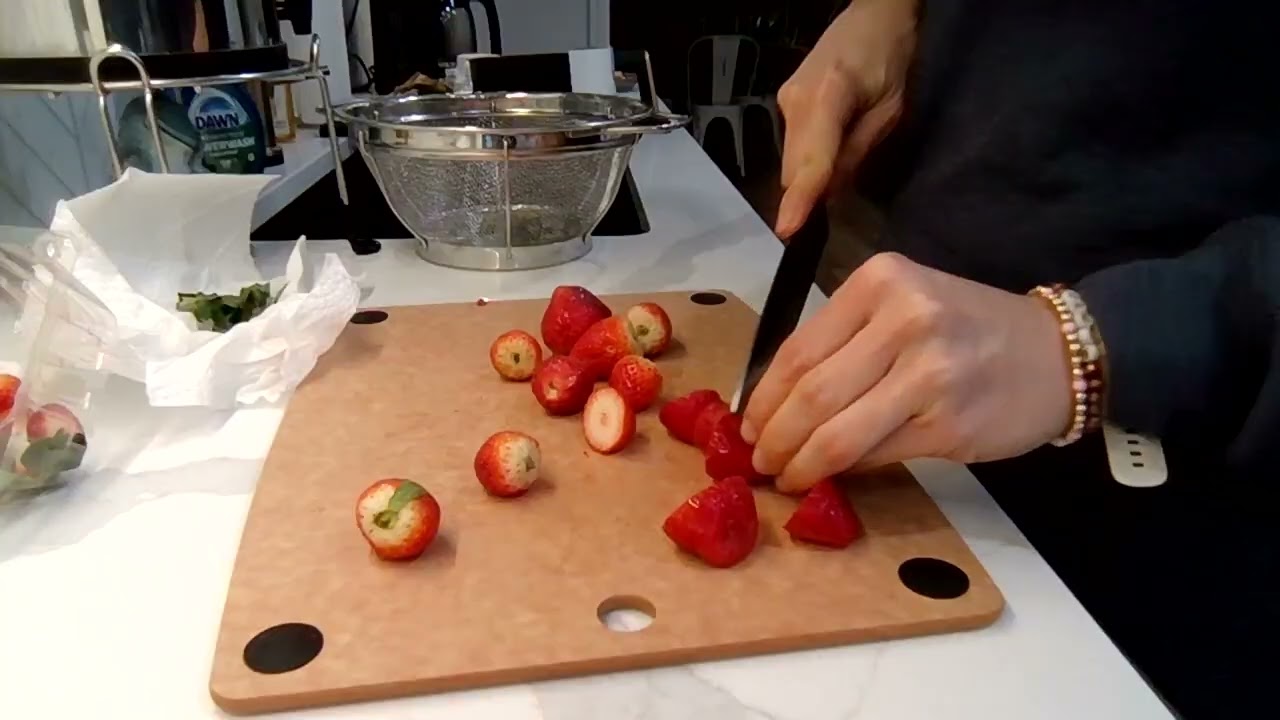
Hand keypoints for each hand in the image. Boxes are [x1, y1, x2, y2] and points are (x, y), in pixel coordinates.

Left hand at [740, 253, 1072, 493]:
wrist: (1057, 354)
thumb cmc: (969, 329)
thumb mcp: (906, 306)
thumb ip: (846, 341)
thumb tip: (777, 403)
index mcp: (882, 282)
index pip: (799, 349)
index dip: (763, 396)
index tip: (746, 424)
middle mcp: (905, 320)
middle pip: (811, 394)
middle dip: (775, 437)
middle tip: (759, 461)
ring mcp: (929, 374)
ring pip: (837, 433)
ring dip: (801, 464)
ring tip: (785, 477)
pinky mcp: (949, 425)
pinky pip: (877, 454)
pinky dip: (845, 470)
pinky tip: (830, 476)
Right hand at [775, 0, 918, 238]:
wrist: (872, 14)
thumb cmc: (891, 57)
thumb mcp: (889, 110)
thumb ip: (858, 152)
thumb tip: (831, 193)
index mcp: (828, 97)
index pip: (812, 159)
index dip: (801, 198)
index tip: (788, 231)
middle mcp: (795, 101)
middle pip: (794, 167)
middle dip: (808, 194)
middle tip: (826, 216)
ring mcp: (785, 101)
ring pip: (790, 160)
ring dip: (809, 177)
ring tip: (835, 179)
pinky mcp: (785, 102)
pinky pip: (792, 147)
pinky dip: (807, 161)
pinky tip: (827, 156)